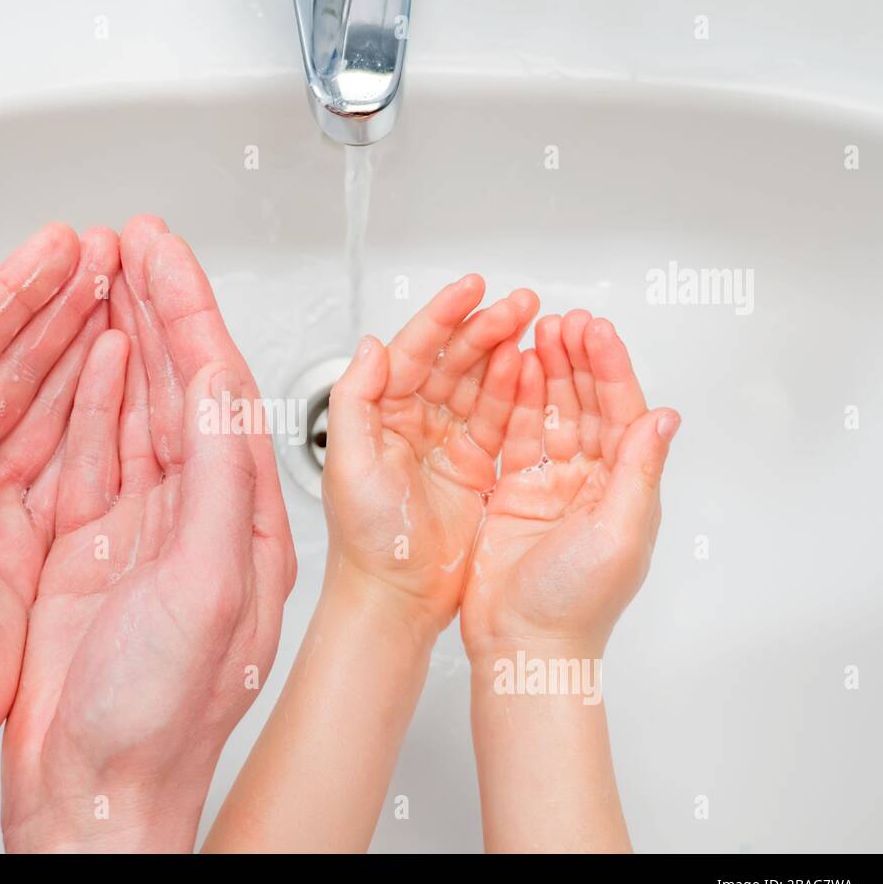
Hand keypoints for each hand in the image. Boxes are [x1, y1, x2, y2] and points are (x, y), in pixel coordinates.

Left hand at [0, 223, 119, 809]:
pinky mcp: (35, 547)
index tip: (60, 248)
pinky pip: (78, 467)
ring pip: (54, 406)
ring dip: (91, 348)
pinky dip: (105, 419)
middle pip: (18, 365)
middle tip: (109, 256)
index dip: (17, 290)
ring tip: (127, 297)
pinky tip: (127, 378)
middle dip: (65, 306)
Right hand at [1, 216, 295, 852]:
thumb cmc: (160, 719)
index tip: (162, 251)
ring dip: (121, 336)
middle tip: (131, 239)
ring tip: (104, 274)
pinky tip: (83, 358)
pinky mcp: (92, 548)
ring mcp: (143, 530)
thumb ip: (215, 486)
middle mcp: (198, 518)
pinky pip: (92, 450)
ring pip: (135, 407)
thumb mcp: (207, 591)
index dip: (190, 311)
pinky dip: (86, 396)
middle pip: (177, 383)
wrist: (96, 791)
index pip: (219, 389)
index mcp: (241, 523)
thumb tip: (214, 390)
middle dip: (156, 304)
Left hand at [322, 277, 538, 634]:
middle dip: (487, 326)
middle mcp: (413, 421)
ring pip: (482, 383)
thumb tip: (373, 346)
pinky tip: (535, 371)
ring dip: (507, 352)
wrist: (393, 596)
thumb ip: (355, 399)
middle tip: (521, 304)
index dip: (443, 315)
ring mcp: (447, 443)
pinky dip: (518, 393)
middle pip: (455, 358)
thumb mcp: (347, 462)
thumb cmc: (363, 538)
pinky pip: (500, 419)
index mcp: (380, 412)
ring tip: (534, 327)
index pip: (414, 349)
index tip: (472, 288)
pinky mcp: (475, 467)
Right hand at [460, 310, 679, 664]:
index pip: (622, 412)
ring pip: (550, 413)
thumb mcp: (620, 535)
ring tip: (534, 333)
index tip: (595, 329)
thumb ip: (639, 473)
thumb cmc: (575, 606)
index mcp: (624, 488)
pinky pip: (514, 436)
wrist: (522, 646)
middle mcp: (590, 481)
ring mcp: (549, 486)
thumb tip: (665, 419)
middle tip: (561, 320)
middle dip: (576, 359)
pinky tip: (510, 372)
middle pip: (586, 404)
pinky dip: (512, 403)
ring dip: (545, 372)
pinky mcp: (511, 494)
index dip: (610, 368)